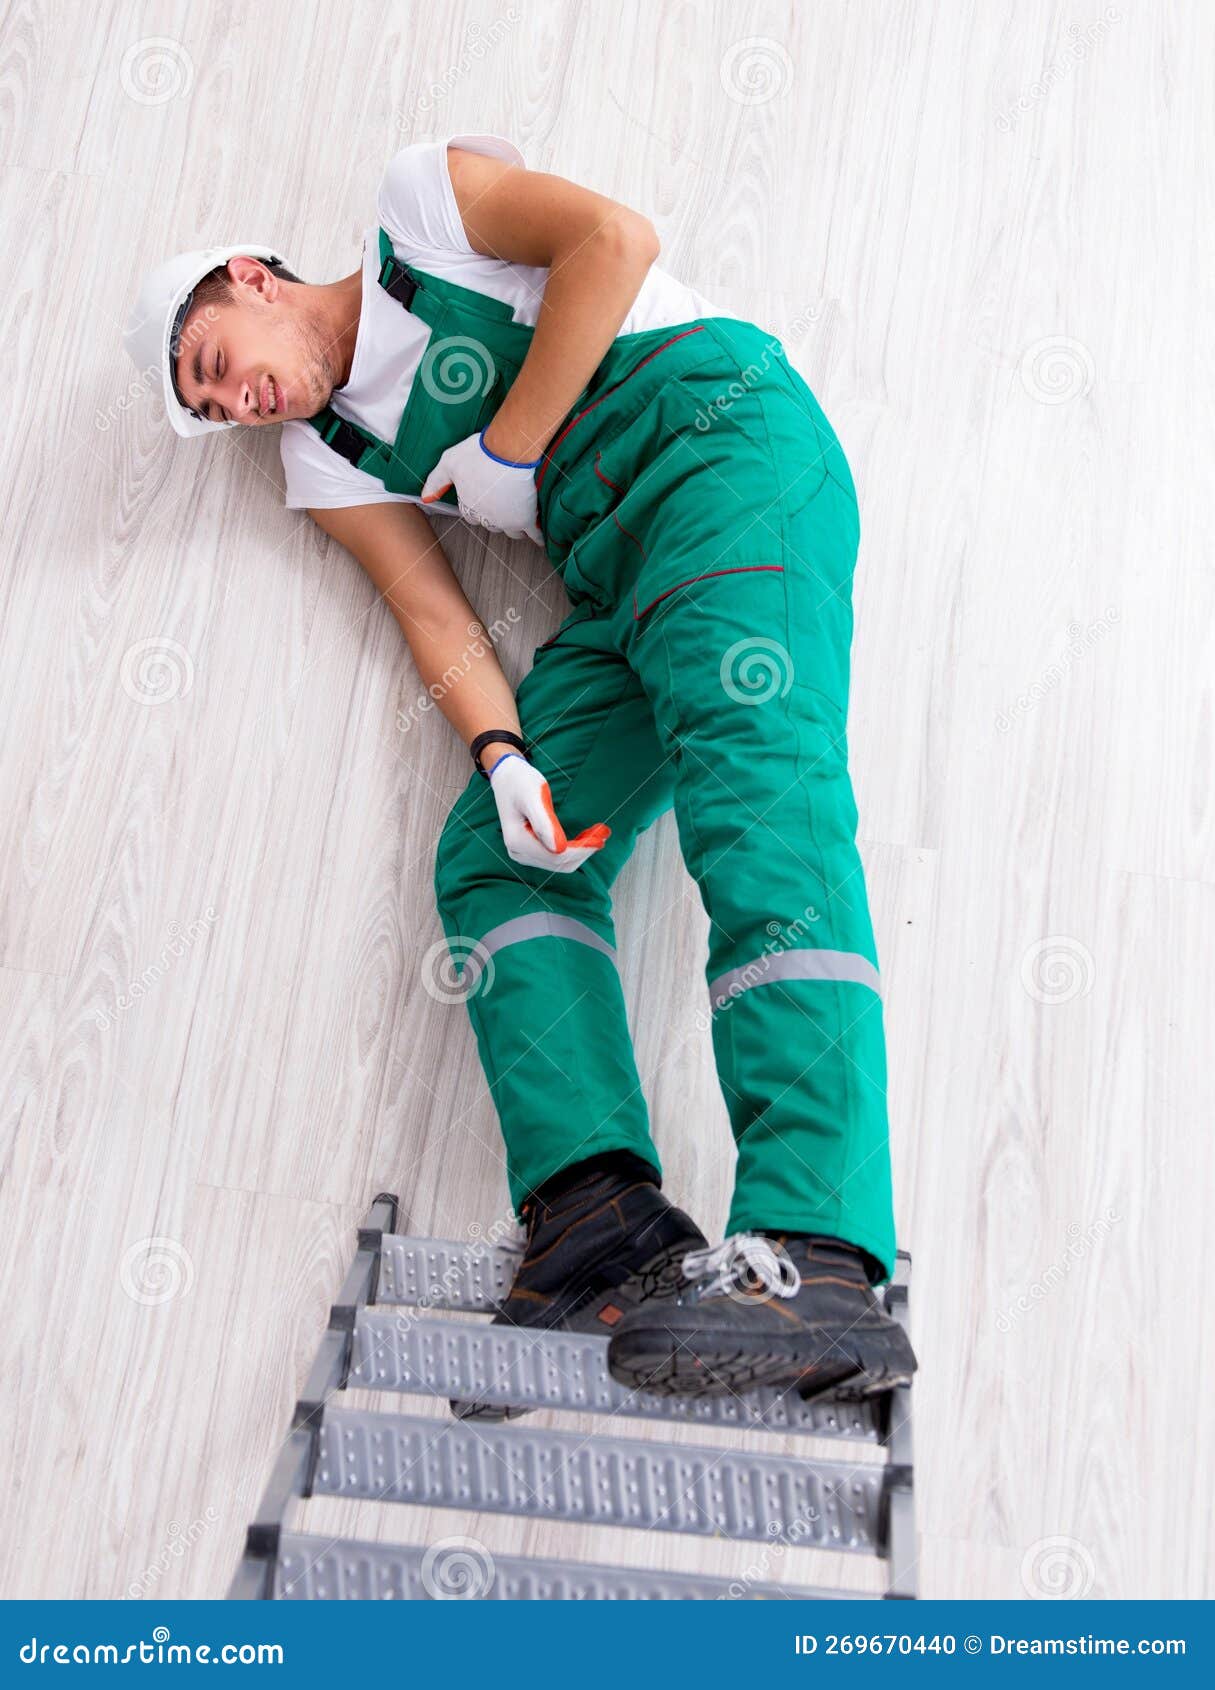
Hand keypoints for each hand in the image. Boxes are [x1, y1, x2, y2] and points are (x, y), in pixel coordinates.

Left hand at [421, 431, 543, 543]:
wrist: (508, 451)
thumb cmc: (479, 453)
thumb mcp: (449, 462)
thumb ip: (436, 481)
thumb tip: (424, 498)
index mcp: (469, 505)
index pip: (470, 516)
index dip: (476, 508)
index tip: (483, 499)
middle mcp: (487, 517)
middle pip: (491, 525)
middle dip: (495, 517)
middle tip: (502, 505)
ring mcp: (507, 520)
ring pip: (511, 532)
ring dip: (513, 527)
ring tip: (518, 519)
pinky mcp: (526, 518)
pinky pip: (533, 534)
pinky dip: (536, 537)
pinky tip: (539, 539)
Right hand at [487, 754, 609, 872]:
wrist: (508, 778)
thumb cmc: (520, 783)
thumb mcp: (534, 797)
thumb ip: (545, 823)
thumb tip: (559, 849)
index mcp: (517, 842)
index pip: (556, 856)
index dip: (581, 849)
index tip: (601, 837)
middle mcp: (518, 852)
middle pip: (559, 863)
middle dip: (584, 850)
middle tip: (604, 832)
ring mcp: (523, 854)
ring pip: (560, 863)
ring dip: (581, 851)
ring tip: (598, 833)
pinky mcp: (531, 850)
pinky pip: (556, 857)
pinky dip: (574, 849)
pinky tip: (586, 836)